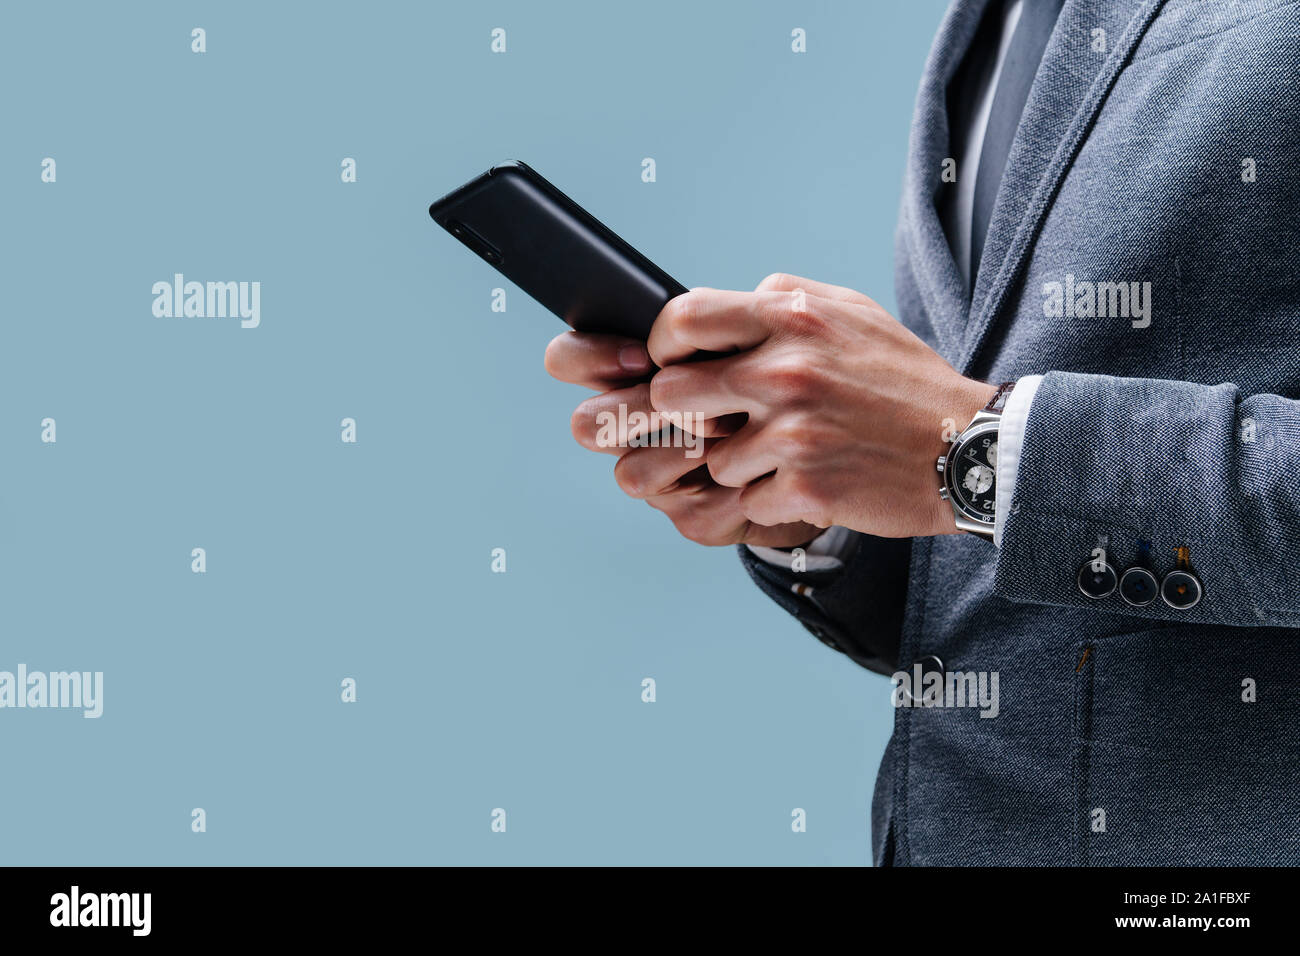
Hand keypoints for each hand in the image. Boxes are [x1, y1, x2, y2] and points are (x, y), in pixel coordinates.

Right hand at [544, 329, 822, 546]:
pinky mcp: (697, 518)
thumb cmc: (798, 379)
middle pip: (586, 424)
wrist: (849, 442)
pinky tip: (765, 465)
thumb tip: (700, 306)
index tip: (645, 355)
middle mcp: (638, 428)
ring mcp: (662, 478)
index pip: (573, 357)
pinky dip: (731, 482)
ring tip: (731, 427)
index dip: (590, 355)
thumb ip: (724, 317)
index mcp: (639, 371)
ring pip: (630, 473)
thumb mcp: (767, 331)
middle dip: (628, 410)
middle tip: (675, 396)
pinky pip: (692, 507)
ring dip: (681, 447)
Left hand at [646, 273, 997, 537]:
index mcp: (792, 318)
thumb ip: (783, 301)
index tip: (677, 365)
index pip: (683, 318)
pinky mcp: (805, 487)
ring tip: (795, 455)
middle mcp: (785, 371)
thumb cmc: (903, 380)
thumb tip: (725, 309)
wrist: (969, 446)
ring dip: (744, 466)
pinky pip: (751, 500)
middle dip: (689, 414)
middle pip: (670, 394)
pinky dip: (776, 499)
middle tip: (721, 423)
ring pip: (713, 459)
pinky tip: (816, 482)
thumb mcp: (850, 312)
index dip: (665, 346)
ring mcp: (794, 433)